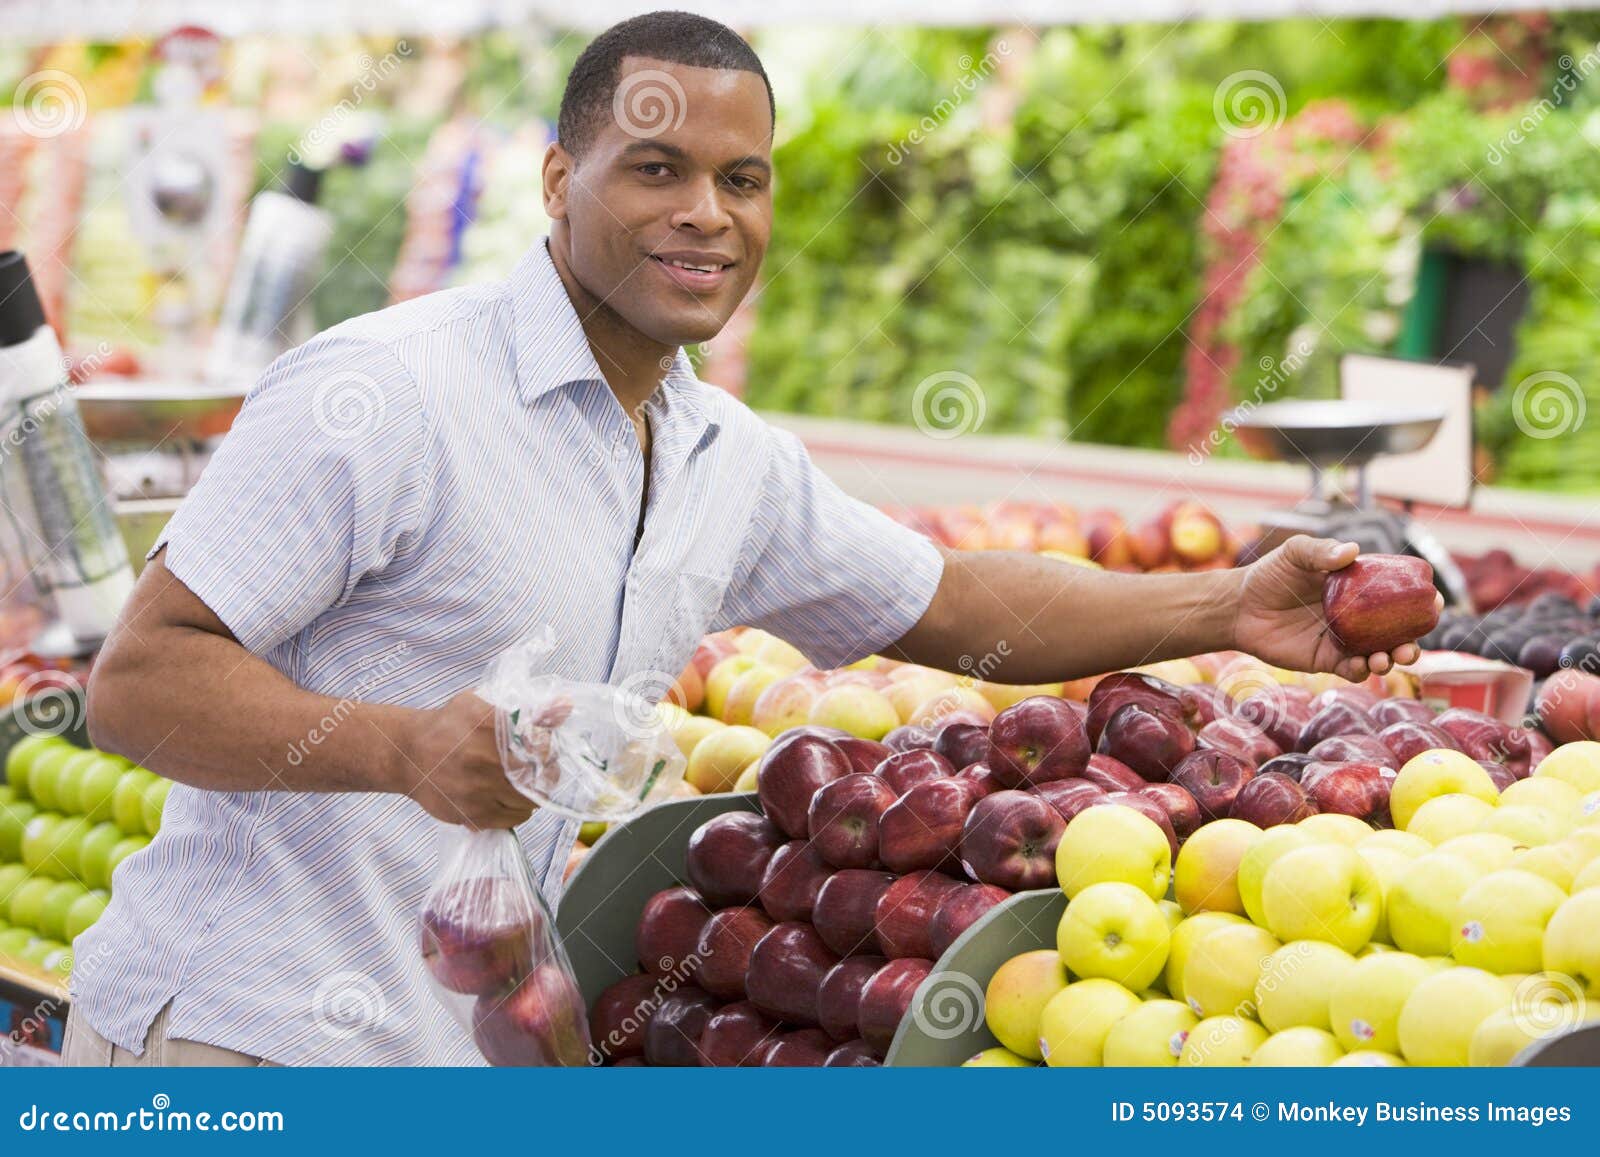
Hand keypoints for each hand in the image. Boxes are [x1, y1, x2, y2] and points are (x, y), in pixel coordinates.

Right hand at [392, 690, 535, 828]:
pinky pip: (511, 819)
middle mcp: (485, 758)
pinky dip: (518, 812)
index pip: (540, 742)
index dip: (549, 749)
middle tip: (544, 772)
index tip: (547, 749)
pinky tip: (510, 800)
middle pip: (538, 776)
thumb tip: (566, 705)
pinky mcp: (471, 813)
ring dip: (533, 795)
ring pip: (529, 801)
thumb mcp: (477, 704)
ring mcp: (478, 789)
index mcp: (490, 726)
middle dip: (547, 774)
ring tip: (527, 787)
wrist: (406, 754)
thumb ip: (522, 707)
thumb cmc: (446, 726)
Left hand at [1231, 536, 1439, 682]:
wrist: (1239, 606)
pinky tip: (1365, 665)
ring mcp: (1343, 639)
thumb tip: (1351, 551)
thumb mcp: (1295, 553)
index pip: (1396, 596)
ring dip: (1392, 658)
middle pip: (1396, 630)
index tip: (1434, 603)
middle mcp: (1356, 617)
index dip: (1418, 601)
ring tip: (1390, 656)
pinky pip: (1351, 669)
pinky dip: (1363, 670)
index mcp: (1357, 590)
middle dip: (1414, 639)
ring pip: (1379, 653)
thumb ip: (1321, 550)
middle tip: (1415, 640)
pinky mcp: (1325, 659)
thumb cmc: (1269, 574)